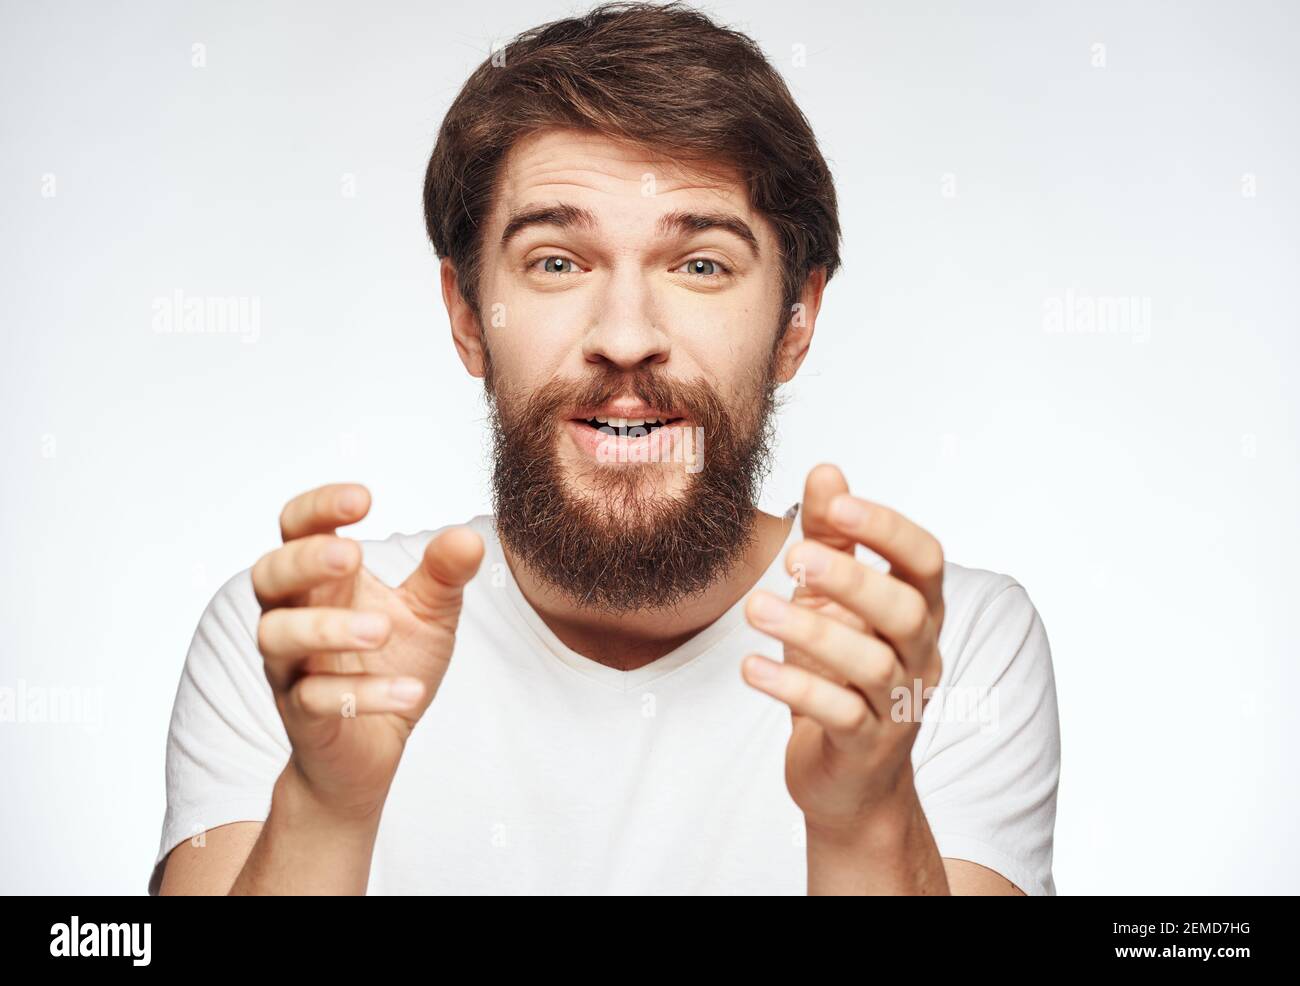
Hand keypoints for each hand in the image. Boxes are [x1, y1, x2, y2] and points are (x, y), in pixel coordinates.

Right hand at [251, 483, 483, 819]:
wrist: (373, 749)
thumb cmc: (392, 664)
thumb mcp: (428, 614)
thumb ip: (444, 574)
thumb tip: (468, 537)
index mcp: (323, 582)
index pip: (297, 528)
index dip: (319, 507)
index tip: (364, 499)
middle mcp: (294, 616)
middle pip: (269, 575)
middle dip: (305, 560)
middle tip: (355, 555)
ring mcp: (292, 668)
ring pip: (277, 636)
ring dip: (327, 629)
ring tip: (380, 630)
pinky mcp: (302, 717)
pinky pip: (313, 700)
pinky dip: (361, 694)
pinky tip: (408, 690)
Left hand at [742, 464, 944, 836]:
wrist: (848, 775)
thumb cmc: (841, 671)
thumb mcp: (831, 598)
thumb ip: (832, 536)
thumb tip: (828, 470)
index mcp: (919, 610)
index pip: (926, 561)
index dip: (888, 530)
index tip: (839, 505)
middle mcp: (920, 655)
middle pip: (907, 611)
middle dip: (854, 580)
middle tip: (796, 557)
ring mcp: (897, 704)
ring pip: (871, 665)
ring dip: (810, 633)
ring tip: (755, 607)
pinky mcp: (867, 745)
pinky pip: (839, 714)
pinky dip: (793, 687)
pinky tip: (751, 665)